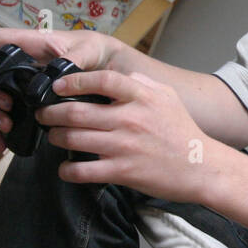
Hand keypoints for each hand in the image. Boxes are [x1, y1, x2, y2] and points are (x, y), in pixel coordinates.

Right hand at [0, 26, 121, 157]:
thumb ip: (76, 59)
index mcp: (33, 45)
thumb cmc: (94, 50)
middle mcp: (24, 65)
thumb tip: (61, 75)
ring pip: (1, 100)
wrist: (109, 68)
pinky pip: (13, 118)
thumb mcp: (88, 50)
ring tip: (8, 126)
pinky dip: (4, 134)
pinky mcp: (32, 104)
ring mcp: (26, 85)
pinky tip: (0, 149)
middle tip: (5, 106)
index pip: (0, 39)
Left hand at [35, 68, 215, 203]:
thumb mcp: (169, 97)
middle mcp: (130, 119)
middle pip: (76, 112)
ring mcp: (124, 146)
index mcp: (142, 97)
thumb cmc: (184, 132)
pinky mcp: (122, 172)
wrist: (202, 168)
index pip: (101, 80)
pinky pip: (83, 171)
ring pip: (73, 139)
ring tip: (53, 137)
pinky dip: (67, 170)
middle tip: (44, 114)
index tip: (57, 86)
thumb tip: (120, 75)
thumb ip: (143, 82)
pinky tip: (65, 169)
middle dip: (51, 113)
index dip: (73, 81)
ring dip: (56, 138)